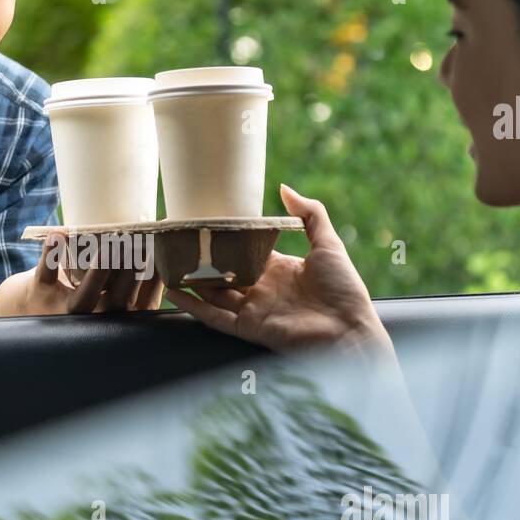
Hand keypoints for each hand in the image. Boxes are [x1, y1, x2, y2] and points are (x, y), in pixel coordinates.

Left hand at [0, 231, 164, 316]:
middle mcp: (92, 318)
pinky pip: (46, 272)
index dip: (152, 280)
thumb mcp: (106, 300)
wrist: (29, 309)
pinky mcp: (40, 290)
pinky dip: (51, 253)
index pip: (140, 303)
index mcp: (112, 318)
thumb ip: (132, 285)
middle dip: (129, 272)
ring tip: (108, 249)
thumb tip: (162, 253)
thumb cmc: (78, 298)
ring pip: (85, 294)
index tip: (161, 255)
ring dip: (97, 272)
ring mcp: (65, 306)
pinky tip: (59, 234)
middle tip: (140, 247)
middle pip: (117, 298)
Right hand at [166, 184, 391, 354]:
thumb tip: (284, 188)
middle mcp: (263, 289)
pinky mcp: (248, 328)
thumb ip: (309, 215)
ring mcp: (254, 310)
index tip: (207, 225)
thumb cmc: (345, 289)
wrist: (350, 330)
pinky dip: (193, 306)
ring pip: (214, 293)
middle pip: (225, 273)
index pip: (246, 252)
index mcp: (280, 270)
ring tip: (168, 264)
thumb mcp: (328, 244)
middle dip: (203, 260)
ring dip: (191, 281)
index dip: (227, 240)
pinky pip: (214, 317)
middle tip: (180, 242)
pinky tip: (174, 292)